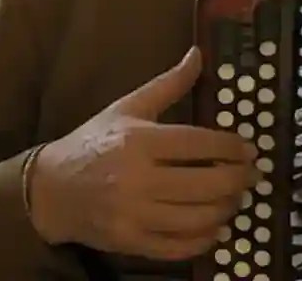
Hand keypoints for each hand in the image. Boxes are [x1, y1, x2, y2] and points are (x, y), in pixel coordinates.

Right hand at [27, 46, 258, 260]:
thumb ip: (167, 84)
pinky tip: (215, 226)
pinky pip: (180, 247)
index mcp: (139, 141)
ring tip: (234, 198)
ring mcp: (134, 215)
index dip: (232, 147)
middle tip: (250, 175)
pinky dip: (205, 239)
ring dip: (227, 208)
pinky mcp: (131, 242)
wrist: (50, 189)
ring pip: (199, 217)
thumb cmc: (92, 143)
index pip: (200, 143)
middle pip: (207, 183)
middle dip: (238, 179)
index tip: (248, 148)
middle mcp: (138, 179)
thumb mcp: (126, 108)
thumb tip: (198, 55)